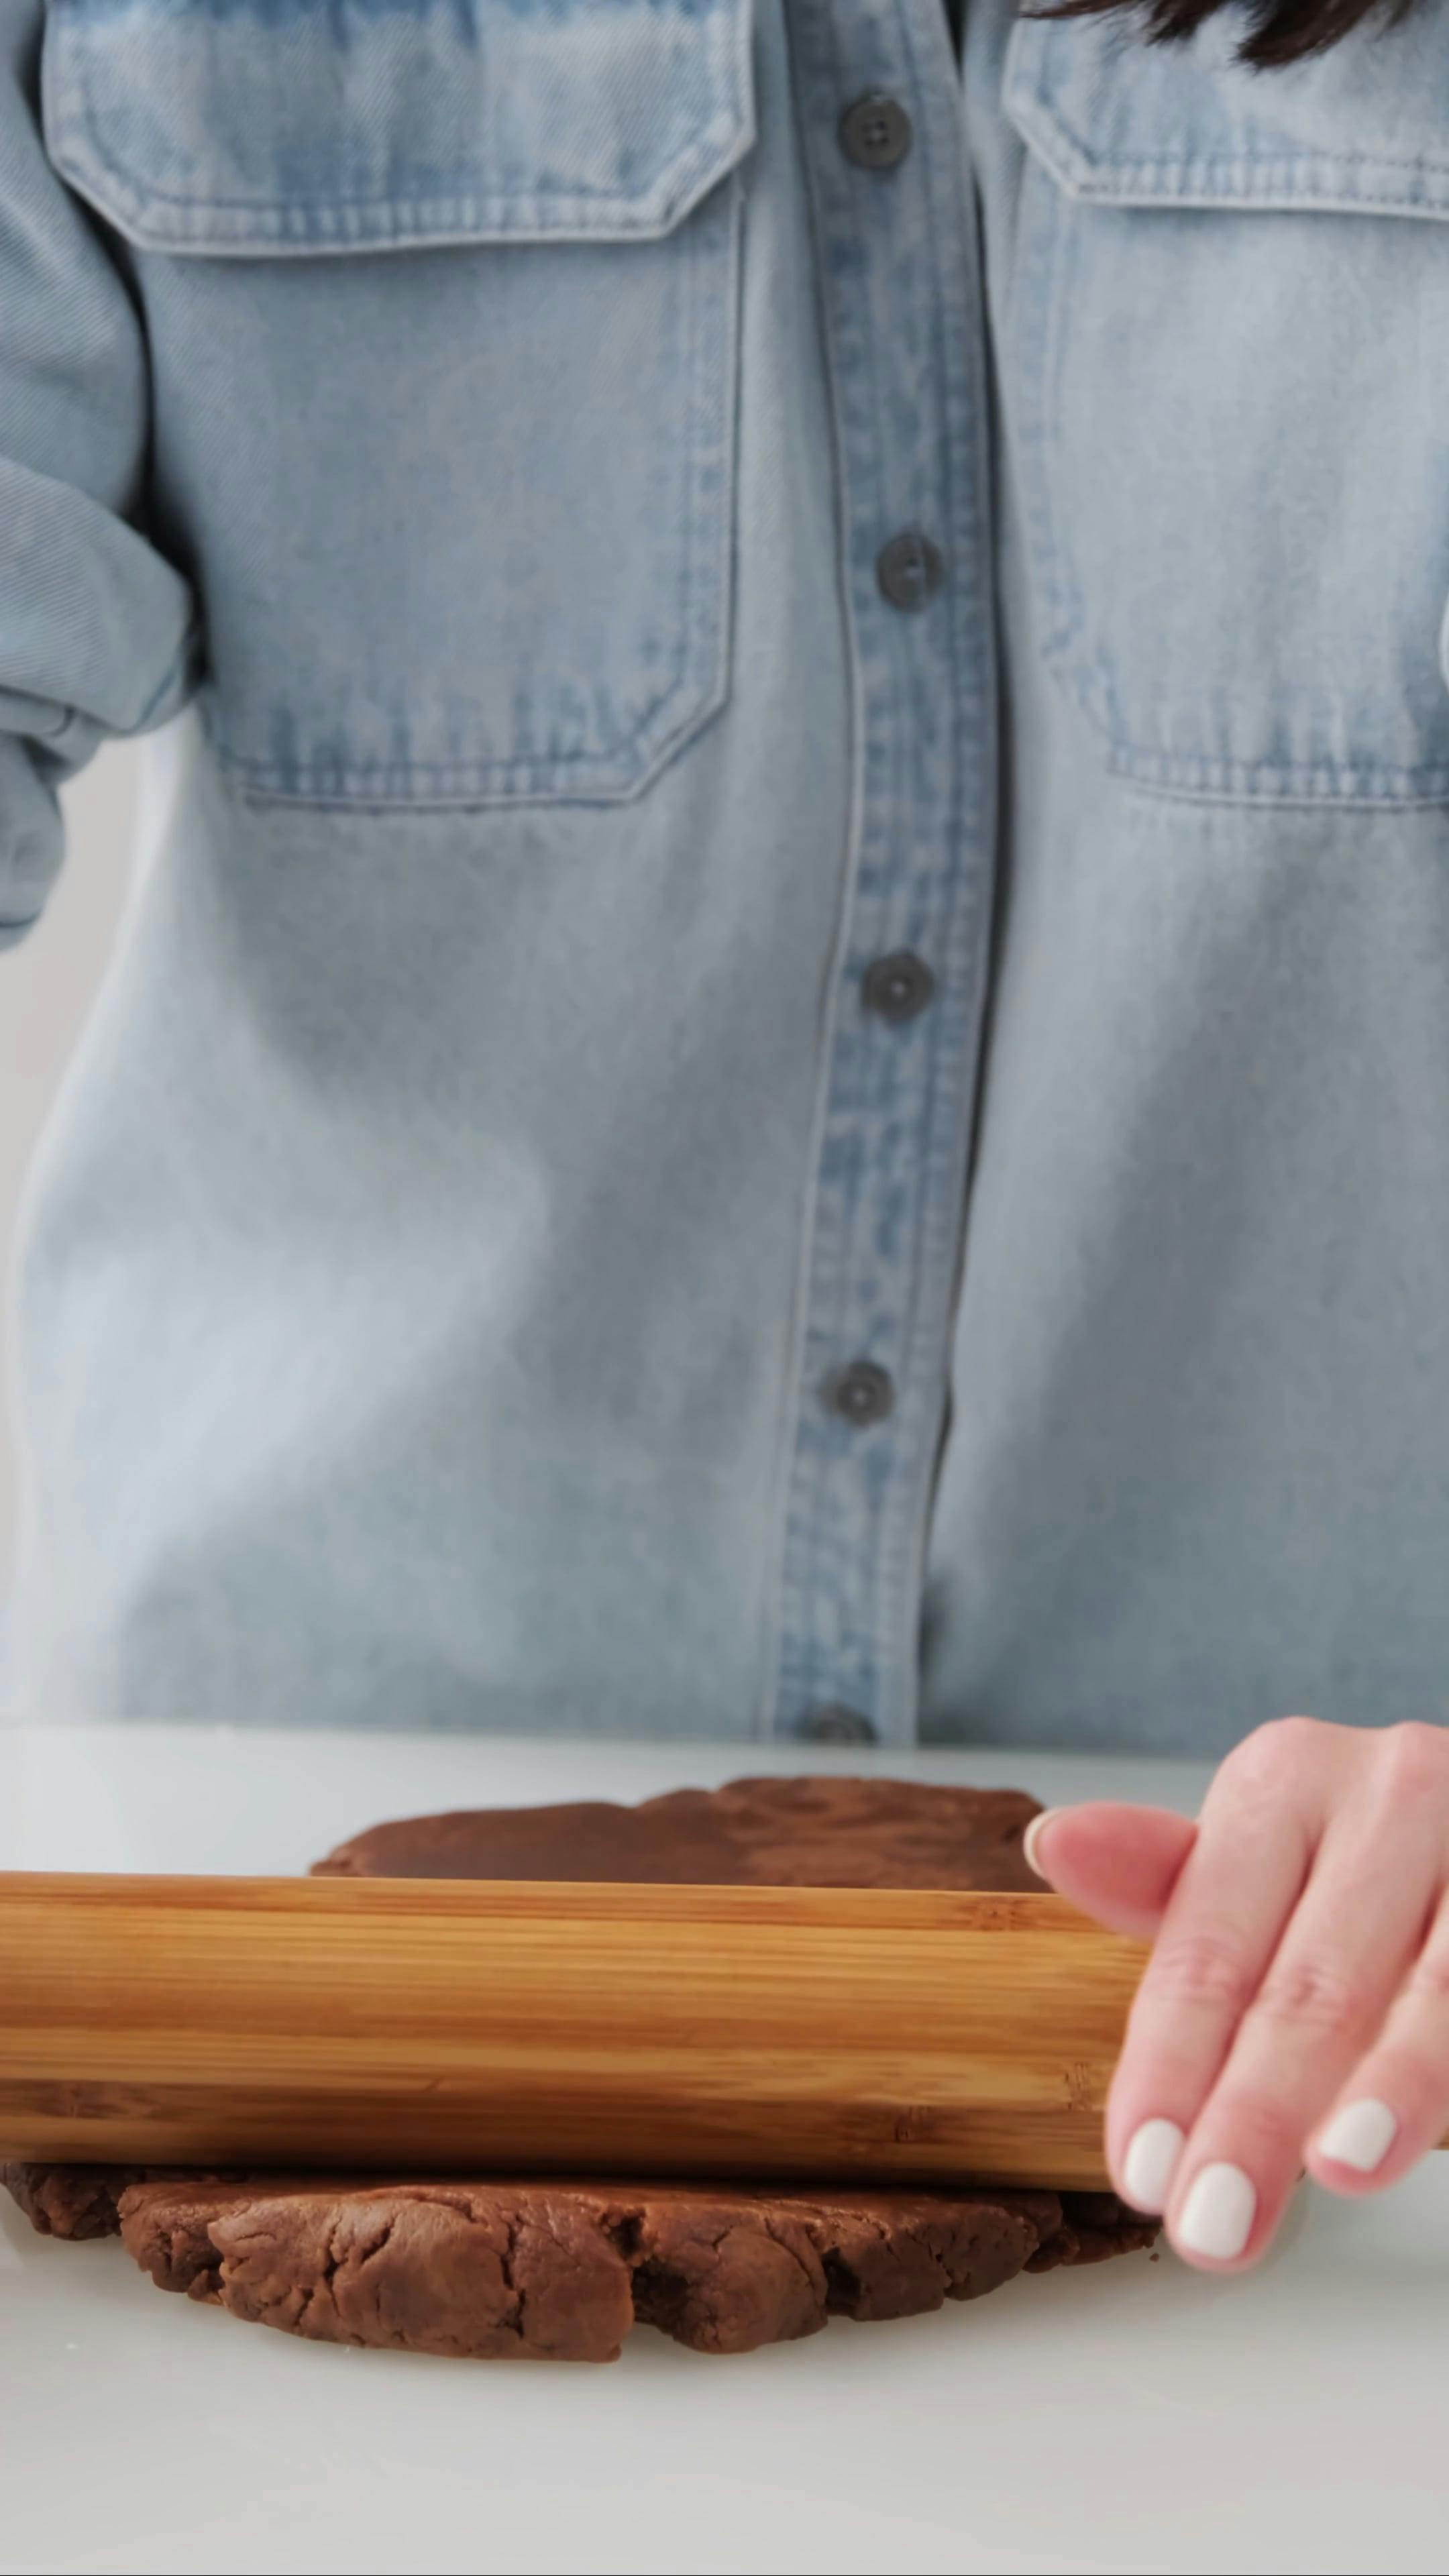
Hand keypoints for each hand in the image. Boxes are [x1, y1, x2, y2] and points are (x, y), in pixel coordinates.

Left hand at [1023, 1718, 1448, 2269]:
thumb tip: (1053, 1843)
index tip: (1140, 2173)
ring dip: (1390, 2088)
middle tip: (1213, 2227)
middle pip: (1309, 1983)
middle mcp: (1391, 1791)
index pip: (1208, 1946)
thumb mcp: (1264, 1856)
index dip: (1171, 2064)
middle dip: (1256, 2113)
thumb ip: (1167, 1881)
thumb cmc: (1366, 1855)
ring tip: (1336, 2169)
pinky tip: (1430, 2135)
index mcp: (1287, 1778)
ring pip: (1433, 1991)